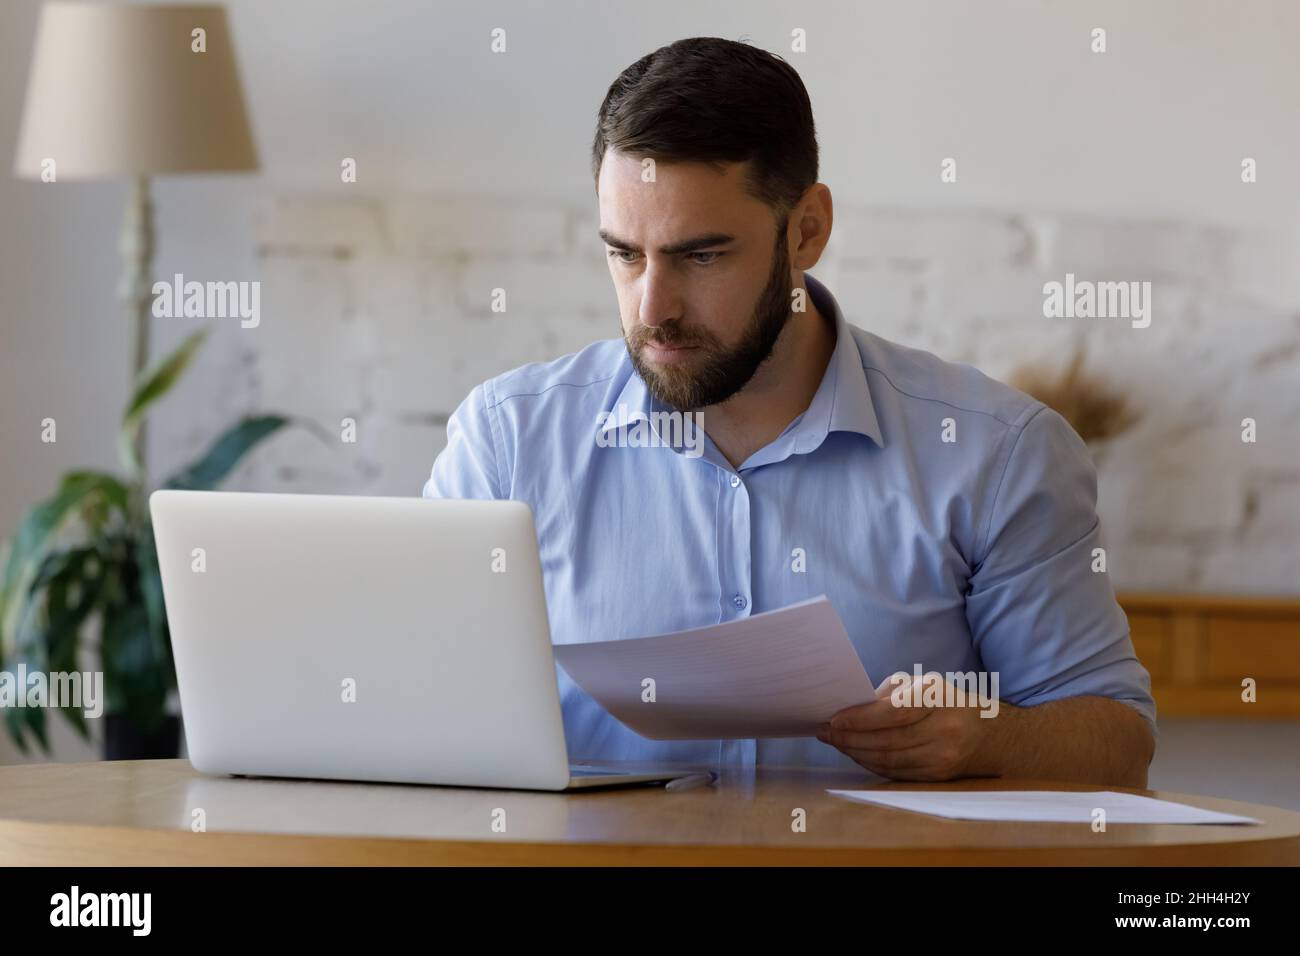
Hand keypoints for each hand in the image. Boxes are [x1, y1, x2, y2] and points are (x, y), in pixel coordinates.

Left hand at [815, 671, 995, 780]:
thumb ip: (885, 694)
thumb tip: (846, 709)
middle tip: (825, 732)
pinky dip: (871, 764)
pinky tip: (856, 753)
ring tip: (836, 742)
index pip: (894, 712)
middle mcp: (945, 729)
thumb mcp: (919, 684)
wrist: (985, 732)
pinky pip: (895, 773)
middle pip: (887, 740)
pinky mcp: (938, 776)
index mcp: (938, 698)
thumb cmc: (941, 701)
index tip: (833, 720)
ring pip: (888, 761)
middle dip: (849, 738)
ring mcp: (944, 757)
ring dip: (856, 752)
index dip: (860, 719)